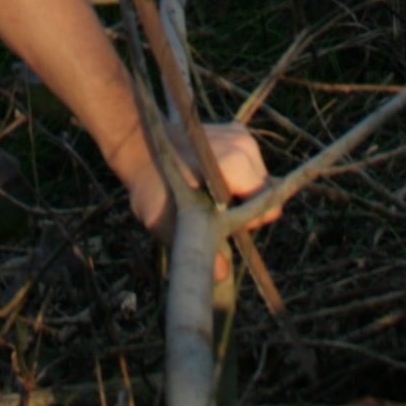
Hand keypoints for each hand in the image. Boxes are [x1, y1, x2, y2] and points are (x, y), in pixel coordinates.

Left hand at [115, 115, 268, 232]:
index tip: (222, 224)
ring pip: (257, 179)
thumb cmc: (150, 184)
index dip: (248, 223)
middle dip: (245, 206)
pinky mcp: (235, 130)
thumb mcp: (165, 222)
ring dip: (239, 191)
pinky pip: (248, 164)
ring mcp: (241, 135)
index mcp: (235, 164)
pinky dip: (234, 175)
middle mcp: (244, 145)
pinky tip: (207, 177)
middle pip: (265, 193)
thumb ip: (197, 247)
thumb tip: (222, 275)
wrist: (136, 143)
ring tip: (206, 193)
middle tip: (212, 212)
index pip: (268, 206)